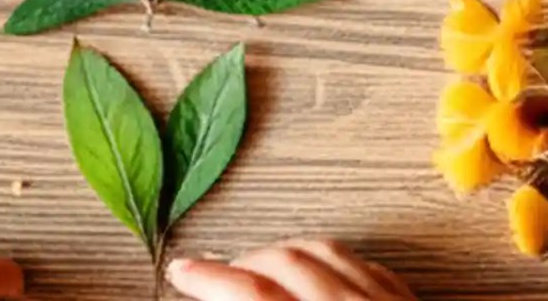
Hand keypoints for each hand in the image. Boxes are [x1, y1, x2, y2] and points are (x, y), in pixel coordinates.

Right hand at [166, 238, 416, 300]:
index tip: (180, 271)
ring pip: (327, 251)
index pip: (252, 292)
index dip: (208, 278)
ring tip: (261, 269)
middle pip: (287, 260)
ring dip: (285, 254)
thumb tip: (221, 295)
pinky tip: (320, 275)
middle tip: (216, 277)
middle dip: (244, 263)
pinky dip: (332, 263)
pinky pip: (366, 267)